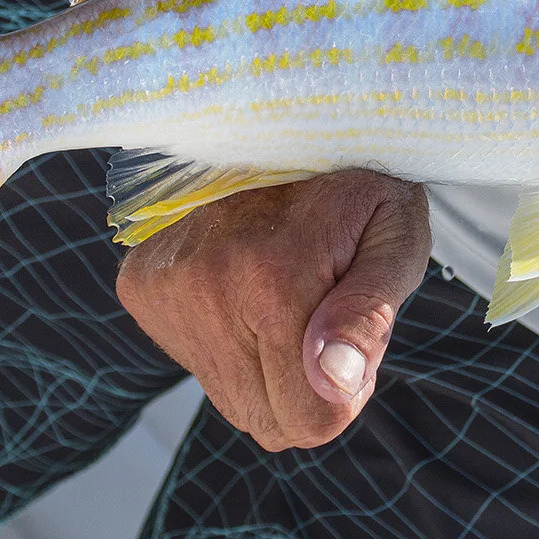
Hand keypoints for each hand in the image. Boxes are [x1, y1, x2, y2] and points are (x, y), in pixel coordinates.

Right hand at [114, 169, 430, 450]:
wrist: (286, 118)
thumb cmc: (362, 183)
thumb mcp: (397, 237)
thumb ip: (371, 314)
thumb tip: (334, 381)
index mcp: (274, 280)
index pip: (307, 420)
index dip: (344, 392)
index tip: (354, 339)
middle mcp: (205, 286)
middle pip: (266, 418)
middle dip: (307, 383)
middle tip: (327, 309)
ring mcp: (165, 285)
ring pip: (231, 397)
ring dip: (268, 362)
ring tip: (289, 287)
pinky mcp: (140, 284)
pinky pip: (196, 362)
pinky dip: (229, 338)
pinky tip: (249, 281)